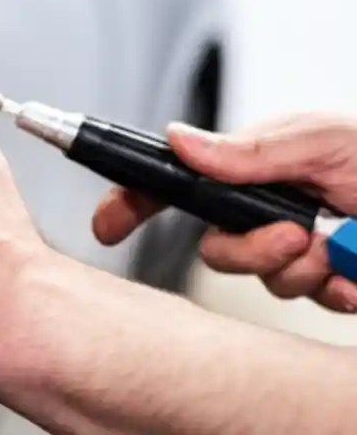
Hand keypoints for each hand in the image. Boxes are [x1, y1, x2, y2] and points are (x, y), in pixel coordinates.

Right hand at [93, 114, 356, 311]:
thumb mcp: (322, 140)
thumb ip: (250, 148)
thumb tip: (180, 140)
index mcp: (254, 171)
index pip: (176, 186)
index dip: (133, 203)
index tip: (108, 222)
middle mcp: (268, 212)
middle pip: (215, 249)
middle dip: (253, 250)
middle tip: (297, 235)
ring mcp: (298, 250)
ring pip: (262, 280)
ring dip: (306, 269)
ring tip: (344, 247)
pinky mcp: (329, 284)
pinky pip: (308, 300)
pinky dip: (338, 288)